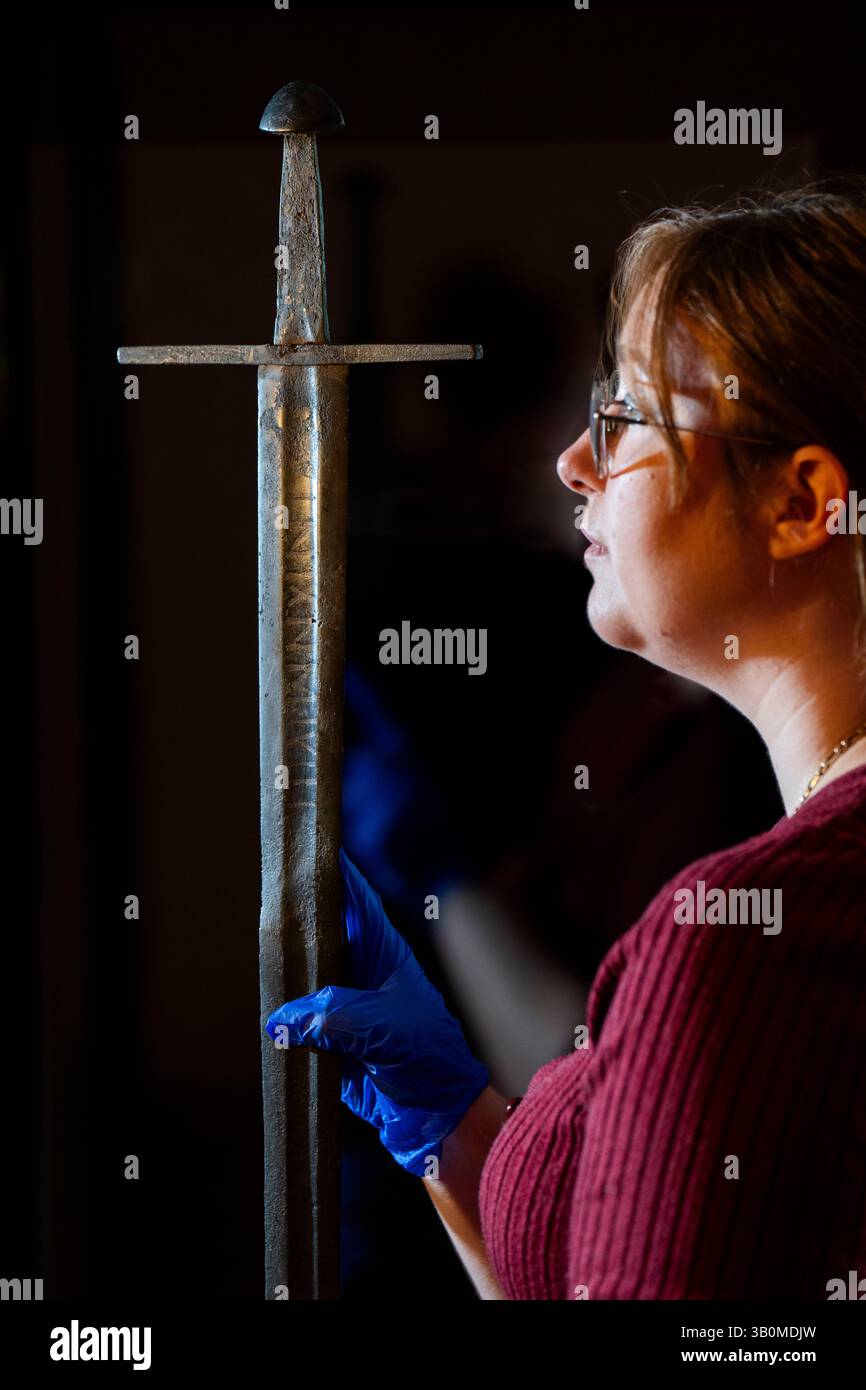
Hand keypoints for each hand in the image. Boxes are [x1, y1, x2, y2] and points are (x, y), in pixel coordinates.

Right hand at [265, 849, 488, 1175]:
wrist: (437, 1116)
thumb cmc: (427, 1058)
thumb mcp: (380, 1028)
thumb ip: (329, 1016)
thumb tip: (281, 1019)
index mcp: (384, 953)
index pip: (354, 900)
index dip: (332, 873)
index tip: (305, 848)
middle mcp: (363, 973)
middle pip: (323, 934)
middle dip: (297, 920)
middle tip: (267, 900)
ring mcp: (347, 1006)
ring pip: (306, 979)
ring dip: (287, 975)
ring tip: (262, 958)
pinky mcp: (333, 1042)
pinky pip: (300, 1023)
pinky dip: (284, 1021)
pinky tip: (269, 1016)